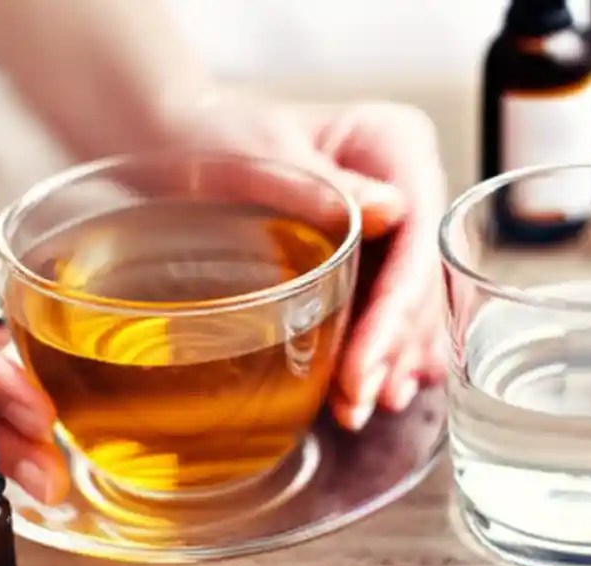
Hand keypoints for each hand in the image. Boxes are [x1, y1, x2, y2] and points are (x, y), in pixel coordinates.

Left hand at [154, 91, 448, 430]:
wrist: (173, 145)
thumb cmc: (212, 133)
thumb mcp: (262, 150)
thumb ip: (326, 183)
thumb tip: (391, 212)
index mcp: (396, 144)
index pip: (416, 237)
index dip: (398, 308)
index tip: (364, 363)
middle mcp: (404, 187)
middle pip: (418, 279)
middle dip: (392, 347)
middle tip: (359, 401)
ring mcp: (389, 229)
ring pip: (408, 304)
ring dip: (389, 360)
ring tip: (360, 407)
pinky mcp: (366, 261)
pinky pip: (383, 312)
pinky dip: (377, 353)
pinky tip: (365, 390)